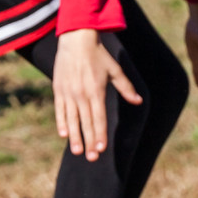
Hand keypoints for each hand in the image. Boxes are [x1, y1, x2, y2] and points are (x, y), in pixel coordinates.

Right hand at [52, 27, 139, 159]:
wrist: (76, 40)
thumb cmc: (98, 55)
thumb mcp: (115, 69)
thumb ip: (126, 87)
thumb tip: (138, 101)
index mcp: (97, 90)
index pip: (99, 117)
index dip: (100, 134)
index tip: (102, 148)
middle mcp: (82, 94)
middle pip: (86, 122)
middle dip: (90, 141)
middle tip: (91, 158)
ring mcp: (69, 92)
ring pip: (72, 119)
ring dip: (75, 136)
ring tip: (78, 151)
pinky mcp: (58, 89)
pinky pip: (60, 110)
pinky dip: (61, 122)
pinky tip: (64, 134)